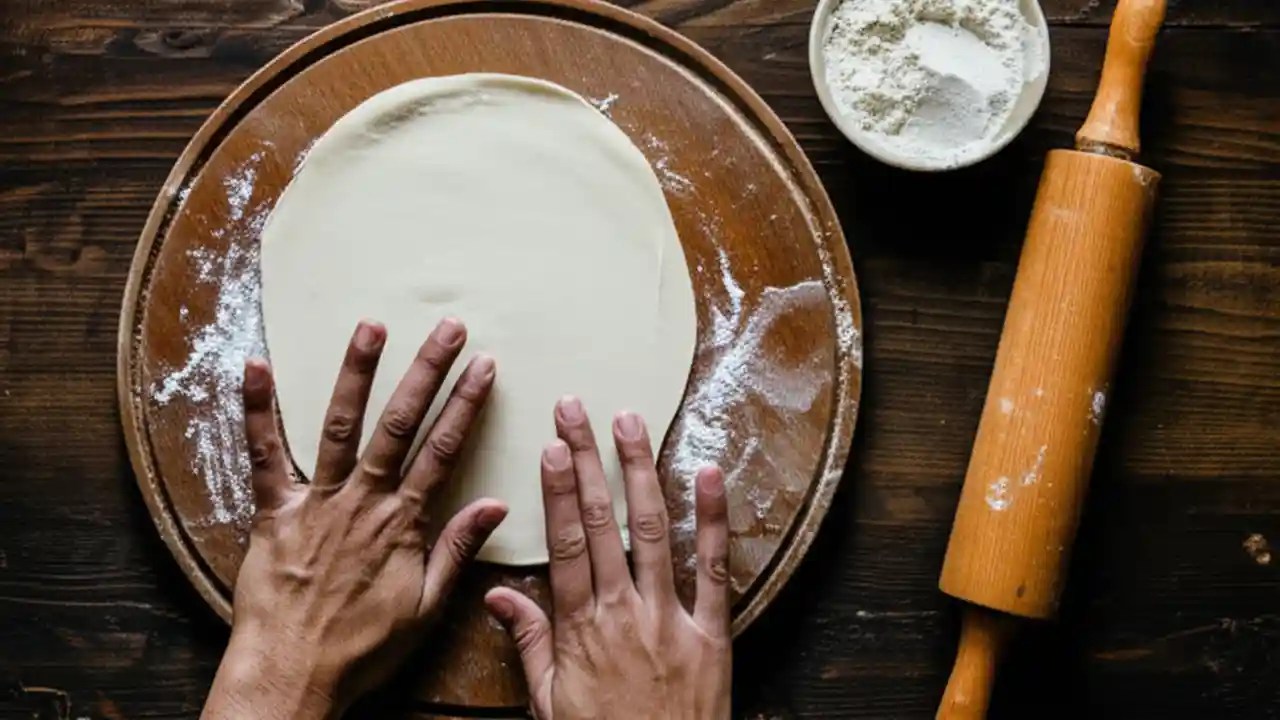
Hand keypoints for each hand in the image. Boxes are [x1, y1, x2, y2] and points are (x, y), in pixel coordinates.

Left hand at [202, 318, 506, 719]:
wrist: (293, 675)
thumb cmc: (362, 648)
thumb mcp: (427, 607)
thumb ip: (457, 548)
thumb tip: (496, 504)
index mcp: (402, 523)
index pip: (443, 450)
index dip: (466, 405)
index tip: (485, 366)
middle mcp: (362, 501)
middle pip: (400, 424)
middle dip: (427, 371)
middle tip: (449, 328)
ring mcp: (316, 502)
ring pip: (340, 426)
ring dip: (357, 373)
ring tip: (373, 326)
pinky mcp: (274, 511)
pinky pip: (263, 455)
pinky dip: (257, 410)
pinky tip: (255, 365)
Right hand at [484, 398, 731, 719]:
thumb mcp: (549, 703)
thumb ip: (527, 643)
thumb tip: (495, 595)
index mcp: (580, 628)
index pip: (564, 544)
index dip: (557, 491)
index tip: (551, 447)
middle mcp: (623, 612)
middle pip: (601, 523)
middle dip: (588, 461)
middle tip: (577, 410)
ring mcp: (670, 618)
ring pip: (654, 531)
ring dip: (641, 471)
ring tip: (630, 423)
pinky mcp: (713, 633)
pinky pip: (716, 568)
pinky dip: (714, 518)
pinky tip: (709, 472)